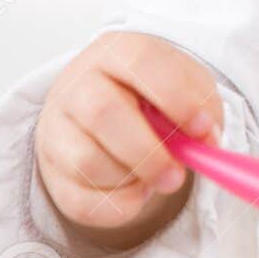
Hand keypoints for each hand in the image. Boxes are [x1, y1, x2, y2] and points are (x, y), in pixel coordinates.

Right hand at [35, 30, 222, 243]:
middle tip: (178, 176)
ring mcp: (56, 128)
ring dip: (132, 180)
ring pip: (88, 162)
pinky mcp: (50, 171)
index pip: (141, 63)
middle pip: (102, 113)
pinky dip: (118, 206)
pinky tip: (133, 190)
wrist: (106, 113)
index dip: (176, 98)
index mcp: (116, 51)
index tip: (204, 130)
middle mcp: (77, 84)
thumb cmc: (152, 97)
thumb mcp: (185, 86)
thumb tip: (208, 140)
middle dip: (148, 153)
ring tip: (152, 176)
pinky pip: (80, 201)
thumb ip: (203, 107)